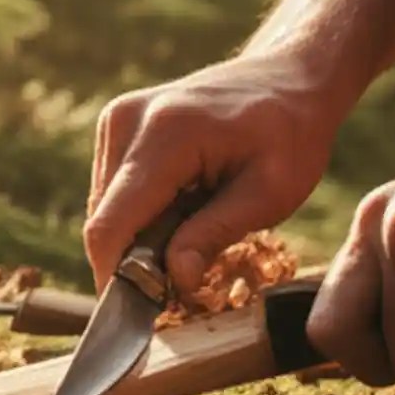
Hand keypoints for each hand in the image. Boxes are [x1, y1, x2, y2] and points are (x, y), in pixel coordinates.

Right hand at [84, 53, 344, 293]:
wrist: (288, 78)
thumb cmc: (289, 135)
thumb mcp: (269, 193)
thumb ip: (214, 235)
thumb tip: (173, 280)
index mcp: (165, 134)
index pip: (112, 225)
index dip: (117, 279)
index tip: (142, 316)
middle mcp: (126, 120)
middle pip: (104, 221)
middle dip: (134, 263)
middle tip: (185, 283)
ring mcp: (116, 120)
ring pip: (105, 211)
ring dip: (139, 240)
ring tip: (193, 234)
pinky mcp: (117, 126)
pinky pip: (113, 194)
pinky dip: (140, 218)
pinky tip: (183, 211)